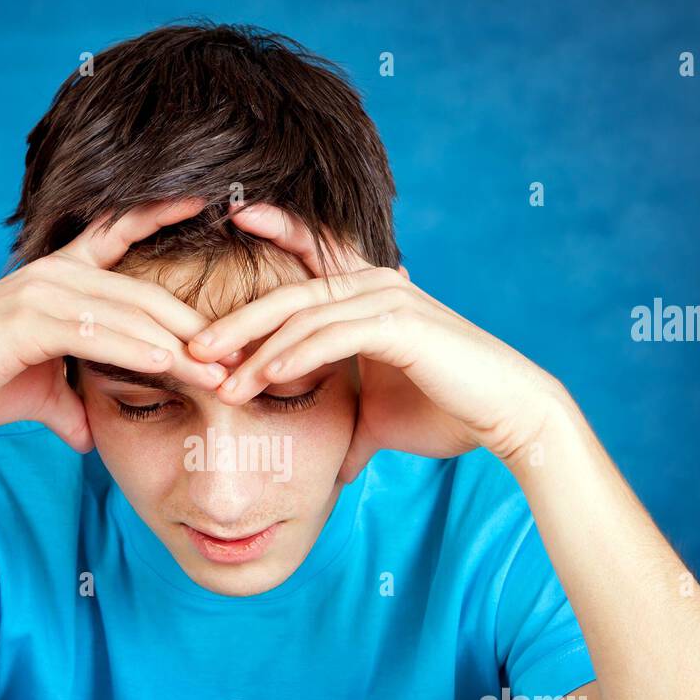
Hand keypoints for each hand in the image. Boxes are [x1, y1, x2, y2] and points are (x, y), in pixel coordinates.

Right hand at [0, 199, 227, 447]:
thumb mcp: (36, 392)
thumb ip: (71, 403)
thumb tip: (92, 435)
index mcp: (60, 276)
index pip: (121, 234)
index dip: (163, 213)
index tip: (208, 198)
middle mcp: (57, 274)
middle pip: (146, 294)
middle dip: (196, 327)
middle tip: (241, 354)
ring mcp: (44, 292)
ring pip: (131, 315)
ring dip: (180, 348)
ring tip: (221, 374)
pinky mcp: (30, 320)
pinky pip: (98, 332)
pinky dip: (138, 349)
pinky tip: (172, 364)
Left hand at [186, 204, 568, 480]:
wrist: (506, 417)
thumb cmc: (446, 411)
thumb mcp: (378, 418)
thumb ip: (345, 425)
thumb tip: (328, 464)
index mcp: (368, 294)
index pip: (308, 259)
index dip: (270, 235)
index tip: (225, 235)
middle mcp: (376, 285)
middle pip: (289, 294)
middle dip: (237, 321)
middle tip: (194, 349)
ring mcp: (389, 300)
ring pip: (304, 315)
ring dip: (257, 349)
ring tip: (219, 378)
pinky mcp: (402, 325)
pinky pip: (334, 335)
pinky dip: (296, 355)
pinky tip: (265, 377)